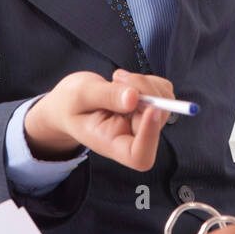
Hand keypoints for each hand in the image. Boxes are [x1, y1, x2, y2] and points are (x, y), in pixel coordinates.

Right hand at [23, 68, 175, 170]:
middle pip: (157, 121)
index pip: (139, 155)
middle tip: (120, 78)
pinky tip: (126, 80)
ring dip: (147, 83)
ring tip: (118, 78)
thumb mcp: (79, 96)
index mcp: (111, 144)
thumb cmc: (69, 104)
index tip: (150, 109)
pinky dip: (149, 80)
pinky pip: (162, 91)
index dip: (150, 136)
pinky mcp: (149, 106)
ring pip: (164, 103)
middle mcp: (132, 136)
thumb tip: (135, 97)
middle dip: (146, 92)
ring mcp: (143, 121)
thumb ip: (106, 96)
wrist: (69, 102)